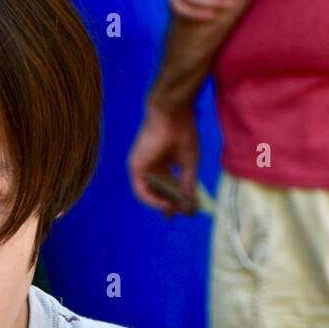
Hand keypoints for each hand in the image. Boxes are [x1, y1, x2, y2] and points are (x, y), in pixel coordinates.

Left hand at [129, 100, 199, 214]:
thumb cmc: (182, 132)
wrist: (172, 113)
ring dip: (162, 206)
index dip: (176, 201)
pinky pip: (142, 191)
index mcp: (164, 163)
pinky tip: (166, 205)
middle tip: (180, 214)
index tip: (186, 211)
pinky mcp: (135, 167)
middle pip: (159, 193)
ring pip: (150, 194)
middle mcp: (152, 166)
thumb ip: (189, 184)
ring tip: (176, 210)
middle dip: (170, 206)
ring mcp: (143, 167)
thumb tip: (193, 205)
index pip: (168, 187)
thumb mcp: (189, 163)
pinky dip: (153, 201)